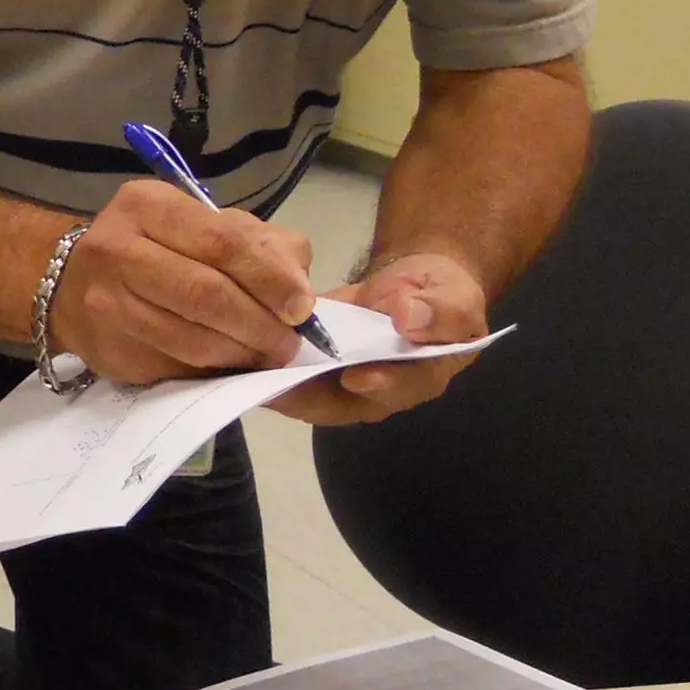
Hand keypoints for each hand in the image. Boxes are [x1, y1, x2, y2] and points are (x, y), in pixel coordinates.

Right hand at [49, 180, 318, 384]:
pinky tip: (230, 365)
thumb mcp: (198, 224)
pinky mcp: (109, 352)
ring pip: (194, 339)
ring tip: (267, 355)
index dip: (270, 277)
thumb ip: (256, 242)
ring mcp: (107, 305)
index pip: (221, 241)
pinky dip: (214, 371)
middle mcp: (117, 250)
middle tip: (290, 342)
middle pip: (207, 293)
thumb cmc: (151, 248)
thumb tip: (297, 285)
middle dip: (260, 323)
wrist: (68, 284)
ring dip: (243, 354)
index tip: (302, 306)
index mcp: (147, 207)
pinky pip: (177, 367)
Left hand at [270, 251, 490, 425]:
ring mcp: (339, 385)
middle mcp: (375, 392)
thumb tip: (410, 318)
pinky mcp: (311, 370)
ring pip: (302, 394)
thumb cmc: (439, 295)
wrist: (409, 287)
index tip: (355, 376)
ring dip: (273, 382)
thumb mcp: (453, 295)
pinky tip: (235, 353)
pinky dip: (260, 366)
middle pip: (337, 403)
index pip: (398, 388)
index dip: (378, 384)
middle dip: (304, 393)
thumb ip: (440, 310)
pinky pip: (284, 375)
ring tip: (248, 365)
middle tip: (277, 380)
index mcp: (419, 378)